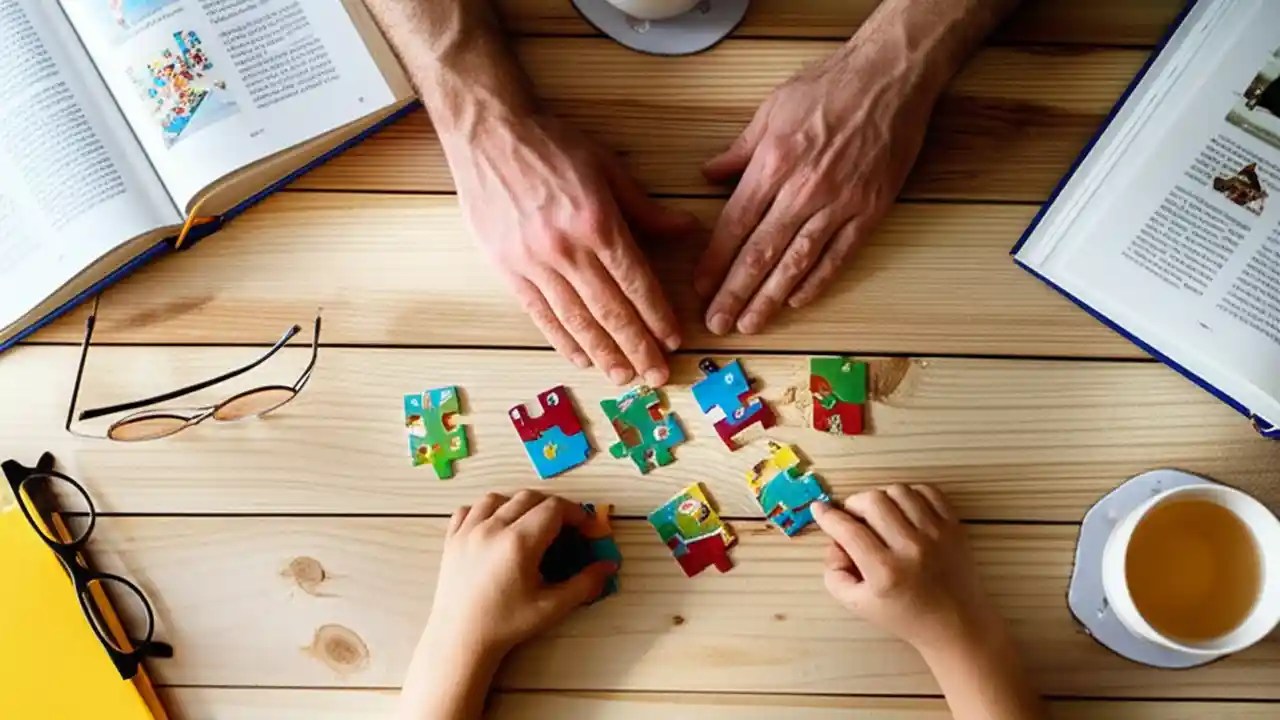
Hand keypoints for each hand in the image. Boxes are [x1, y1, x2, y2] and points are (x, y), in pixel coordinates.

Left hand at [421, 491, 617, 659]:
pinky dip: (485, 511)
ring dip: (518, 504)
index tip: (586, 528)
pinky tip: (494, 526)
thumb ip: (584, 584)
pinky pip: (469, 510)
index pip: (554, 508)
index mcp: (519, 542)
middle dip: (552, 507)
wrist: (461, 639)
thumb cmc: (507, 624)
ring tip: (529, 524)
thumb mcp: (552, 607)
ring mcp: (468, 531)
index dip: (576, 513)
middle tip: (564, 528)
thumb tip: (609, 566)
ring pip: (498, 498)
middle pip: (529, 497)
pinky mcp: (451, 539)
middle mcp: (492, 528)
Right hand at [442, 113, 699, 384]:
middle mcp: (566, 250)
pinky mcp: (507, 270)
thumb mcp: (608, 166)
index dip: (657, 316)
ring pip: (576, 320)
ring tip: (624, 378)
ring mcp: (534, 263)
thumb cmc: (552, 145)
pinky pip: (541, 315)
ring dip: (604, 354)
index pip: (635, 282)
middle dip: (637, 348)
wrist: (488, 134)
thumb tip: (687, 230)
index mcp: (597, 223)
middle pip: (610, 311)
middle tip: (657, 375)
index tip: (673, 340)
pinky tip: (581, 358)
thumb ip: (646, 208)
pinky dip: (563, 340)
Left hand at [696, 39, 936, 334]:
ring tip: (751, 324)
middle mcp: (803, 189)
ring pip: (798, 262)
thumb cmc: (829, 85)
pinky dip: (817, 281)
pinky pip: (839, 255)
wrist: (892, 77)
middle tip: (717, 323)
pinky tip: (797, 302)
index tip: (701, 287)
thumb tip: (709, 174)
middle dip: (735, 292)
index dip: (716, 261)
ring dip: (771, 298)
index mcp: (773, 163)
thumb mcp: (772, 108)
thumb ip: (740, 149)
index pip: (735, 224)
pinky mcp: (870, 210)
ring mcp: (840, 203)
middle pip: (761, 252)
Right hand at [812, 485, 999, 652]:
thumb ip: (834, 573)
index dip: (828, 516)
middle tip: (853, 516)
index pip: (849, 531)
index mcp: (885, 572)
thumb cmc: (906, 616)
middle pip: (872, 501)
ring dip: (881, 497)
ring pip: (898, 491)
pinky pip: (927, 491)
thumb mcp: (858, 605)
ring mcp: (936, 534)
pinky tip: (903, 510)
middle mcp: (911, 549)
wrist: (956, 624)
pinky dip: (910, 495)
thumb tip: (834, 541)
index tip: (819, 509)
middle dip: (854, 504)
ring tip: (879, 514)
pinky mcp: (954, 526)